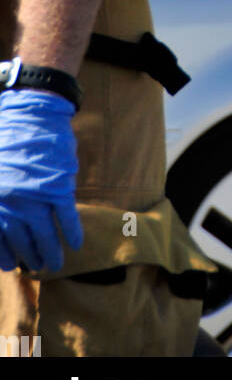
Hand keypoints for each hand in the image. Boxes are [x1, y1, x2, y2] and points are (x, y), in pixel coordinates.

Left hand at [0, 88, 82, 272]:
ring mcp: (38, 197)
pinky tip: (76, 243)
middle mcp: (13, 205)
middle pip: (23, 242)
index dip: (6, 257)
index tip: (12, 266)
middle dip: (30, 258)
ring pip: (46, 235)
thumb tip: (2, 225)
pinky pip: (67, 216)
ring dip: (52, 252)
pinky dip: (72, 232)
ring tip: (56, 264)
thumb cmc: (6, 139)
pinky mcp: (61, 187)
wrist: (32, 112)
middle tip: (37, 266)